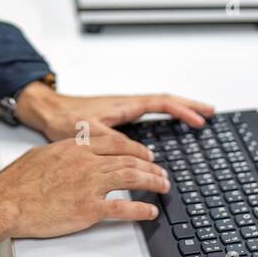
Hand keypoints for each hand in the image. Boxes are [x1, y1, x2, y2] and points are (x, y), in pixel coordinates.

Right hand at [0, 132, 169, 252]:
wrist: (6, 201)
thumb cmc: (17, 181)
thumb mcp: (42, 154)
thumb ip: (63, 152)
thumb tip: (71, 152)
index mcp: (76, 147)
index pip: (115, 143)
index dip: (135, 149)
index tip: (146, 154)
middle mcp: (87, 163)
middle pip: (128, 160)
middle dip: (150, 167)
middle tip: (162, 173)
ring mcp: (89, 185)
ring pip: (130, 179)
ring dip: (151, 183)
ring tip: (163, 187)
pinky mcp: (88, 209)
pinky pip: (122, 208)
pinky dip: (139, 210)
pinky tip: (149, 211)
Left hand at [14, 82, 213, 143]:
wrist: (47, 112)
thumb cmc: (64, 119)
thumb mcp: (91, 133)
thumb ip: (117, 143)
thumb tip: (144, 155)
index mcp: (124, 105)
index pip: (162, 103)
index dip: (184, 111)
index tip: (201, 119)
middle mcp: (126, 105)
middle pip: (166, 102)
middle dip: (189, 106)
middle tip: (210, 113)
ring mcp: (122, 111)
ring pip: (157, 107)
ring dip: (177, 110)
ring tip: (196, 118)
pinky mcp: (116, 119)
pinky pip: (147, 115)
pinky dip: (162, 117)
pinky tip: (166, 128)